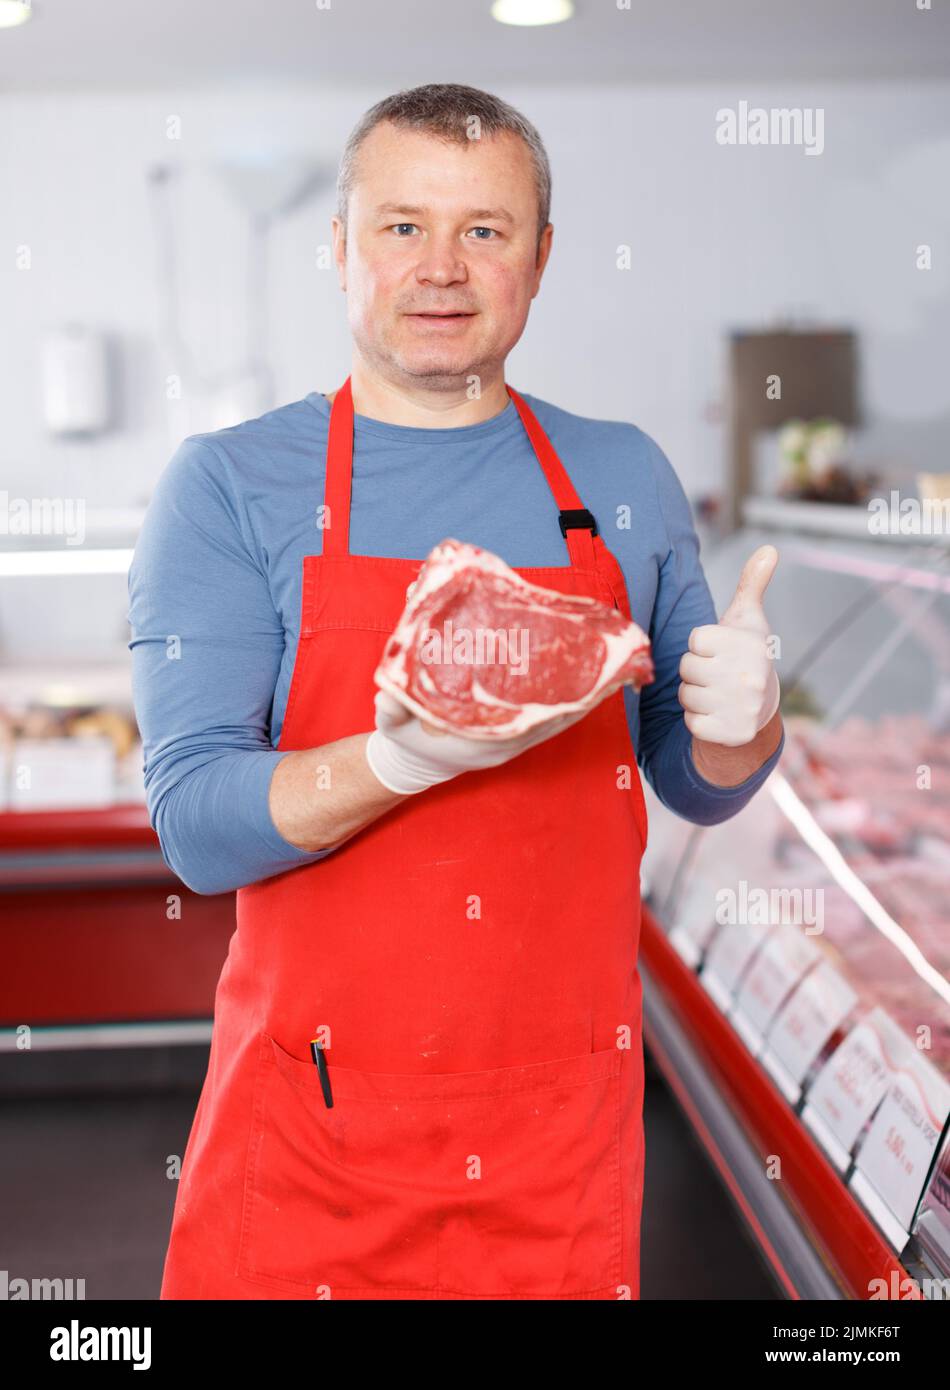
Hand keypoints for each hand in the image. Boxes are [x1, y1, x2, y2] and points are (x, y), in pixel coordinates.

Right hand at [365, 689, 586, 795]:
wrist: (414, 760)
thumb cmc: (407, 738)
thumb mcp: (393, 723)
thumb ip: (390, 709)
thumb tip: (387, 694)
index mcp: (483, 741)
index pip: (529, 723)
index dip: (556, 706)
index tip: (580, 682)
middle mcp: (505, 742)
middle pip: (552, 717)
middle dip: (577, 693)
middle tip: (601, 662)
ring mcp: (513, 738)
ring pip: (556, 717)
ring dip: (581, 696)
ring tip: (608, 669)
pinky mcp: (515, 733)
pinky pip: (550, 719)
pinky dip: (571, 703)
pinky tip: (588, 683)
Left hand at [678, 545, 779, 747]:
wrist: (761, 707)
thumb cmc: (744, 655)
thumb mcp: (748, 619)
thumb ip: (752, 583)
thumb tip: (769, 549)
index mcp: (749, 646)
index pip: (696, 639)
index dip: (703, 645)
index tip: (722, 651)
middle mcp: (747, 677)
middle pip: (687, 666)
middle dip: (696, 670)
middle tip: (717, 673)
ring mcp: (740, 708)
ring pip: (685, 695)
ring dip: (694, 695)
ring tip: (717, 692)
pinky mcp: (729, 732)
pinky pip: (691, 722)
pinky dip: (698, 719)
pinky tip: (717, 713)